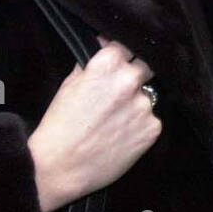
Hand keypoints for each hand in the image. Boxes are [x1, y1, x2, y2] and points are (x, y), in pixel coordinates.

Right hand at [27, 40, 161, 211]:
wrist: (60, 167)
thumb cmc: (60, 126)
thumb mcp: (70, 84)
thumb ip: (93, 62)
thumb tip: (106, 44)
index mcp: (108, 64)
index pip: (126, 45)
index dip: (121, 54)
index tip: (119, 62)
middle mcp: (130, 80)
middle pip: (144, 66)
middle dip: (134, 74)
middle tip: (119, 92)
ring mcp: (144, 105)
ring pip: (148, 95)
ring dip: (137, 102)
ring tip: (115, 120)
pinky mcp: (152, 128)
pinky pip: (151, 119)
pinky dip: (140, 124)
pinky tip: (121, 134)